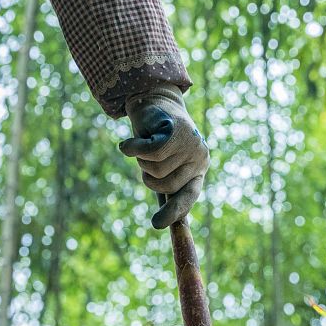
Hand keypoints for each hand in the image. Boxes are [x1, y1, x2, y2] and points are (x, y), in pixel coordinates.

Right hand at [119, 85, 209, 228]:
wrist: (152, 101)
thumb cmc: (155, 137)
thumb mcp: (162, 165)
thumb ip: (166, 188)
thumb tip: (165, 224)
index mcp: (197, 171)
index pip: (187, 198)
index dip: (173, 212)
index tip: (156, 224)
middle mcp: (198, 159)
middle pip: (165, 185)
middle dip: (148, 176)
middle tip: (146, 159)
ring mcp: (190, 145)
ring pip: (155, 168)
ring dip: (141, 159)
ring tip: (145, 144)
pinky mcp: (176, 131)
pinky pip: (150, 152)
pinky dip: (133, 148)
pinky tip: (126, 144)